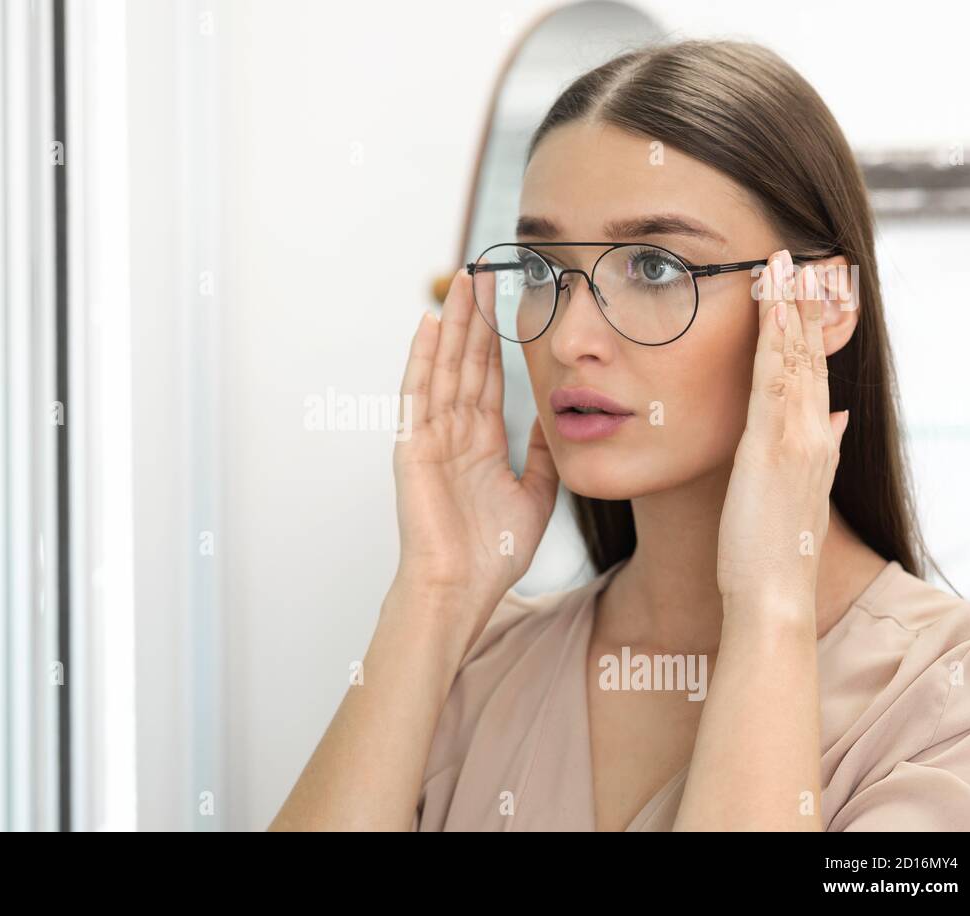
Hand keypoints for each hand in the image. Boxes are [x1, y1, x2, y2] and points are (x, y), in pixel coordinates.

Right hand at [391, 268, 558, 624]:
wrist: (461, 590)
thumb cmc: (491, 555)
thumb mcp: (534, 497)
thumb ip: (543, 458)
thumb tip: (556, 423)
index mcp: (480, 442)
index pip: (490, 377)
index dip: (497, 338)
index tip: (506, 300)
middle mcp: (454, 432)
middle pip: (466, 361)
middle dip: (476, 317)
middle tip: (484, 271)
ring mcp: (431, 436)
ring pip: (444, 367)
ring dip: (454, 324)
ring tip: (463, 282)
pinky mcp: (413, 447)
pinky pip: (417, 394)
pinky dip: (422, 358)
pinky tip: (430, 326)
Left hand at [716, 250, 848, 612]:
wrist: (775, 596)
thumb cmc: (774, 551)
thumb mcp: (800, 493)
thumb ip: (820, 452)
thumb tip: (837, 418)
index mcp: (816, 441)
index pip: (814, 370)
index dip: (809, 325)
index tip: (803, 284)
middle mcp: (815, 433)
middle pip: (810, 353)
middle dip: (804, 301)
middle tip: (796, 253)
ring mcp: (797, 438)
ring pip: (795, 357)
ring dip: (789, 306)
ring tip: (782, 262)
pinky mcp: (772, 448)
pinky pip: (773, 382)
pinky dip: (774, 342)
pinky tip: (771, 307)